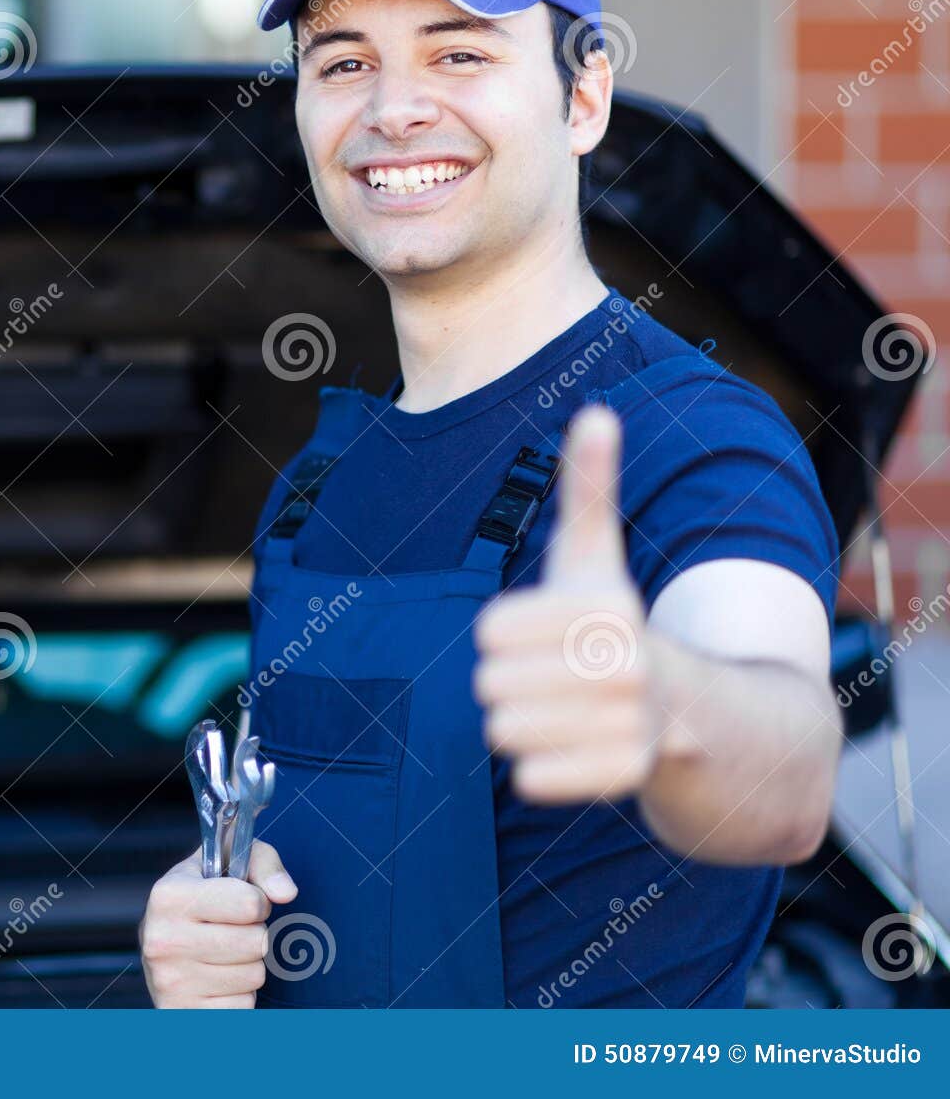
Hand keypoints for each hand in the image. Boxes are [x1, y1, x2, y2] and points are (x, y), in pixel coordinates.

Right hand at [138, 841, 297, 1007]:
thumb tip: (286, 893)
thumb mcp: (228, 861)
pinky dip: (240, 996)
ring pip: (253, 976)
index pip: (249, 903)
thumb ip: (264, 864)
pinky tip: (218, 982)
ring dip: (249, 966)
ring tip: (224, 955)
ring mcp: (171, 982)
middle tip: (234, 931)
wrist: (163, 944)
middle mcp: (163, 939)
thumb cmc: (205, 898)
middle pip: (256, 942)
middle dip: (255, 935)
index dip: (258, 901)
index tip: (242, 903)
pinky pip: (244, 1008)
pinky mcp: (183, 1015)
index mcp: (169, 896)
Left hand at [474, 404, 663, 803]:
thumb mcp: (597, 558)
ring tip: (552, 711)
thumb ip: (590, 489)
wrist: (698, 713)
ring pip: (506, 731)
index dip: (499, 634)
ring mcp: (631, 725)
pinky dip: (536, 768)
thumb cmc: (618, 626)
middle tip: (542, 679)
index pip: (491, 631)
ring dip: (516, 724)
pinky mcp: (627, 776)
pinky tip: (562, 749)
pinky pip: (533, 779)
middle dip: (504, 682)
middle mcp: (626, 666)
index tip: (530, 635)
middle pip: (491, 683)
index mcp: (608, 609)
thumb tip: (595, 410)